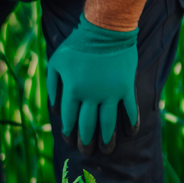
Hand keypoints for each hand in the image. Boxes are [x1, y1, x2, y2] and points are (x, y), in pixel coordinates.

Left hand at [47, 16, 138, 152]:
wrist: (105, 31)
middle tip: (86, 152)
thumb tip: (53, 109)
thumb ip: (52, 86)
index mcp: (72, 91)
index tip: (69, 140)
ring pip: (108, 122)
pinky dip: (131, 123)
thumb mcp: (56, 63)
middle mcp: (91, 95)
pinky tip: (130, 133)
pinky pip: (130, 110)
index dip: (69, 132)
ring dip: (107, 139)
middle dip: (86, 141)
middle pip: (87, 125)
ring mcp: (110, 93)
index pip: (69, 118)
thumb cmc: (77, 46)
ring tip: (106, 151)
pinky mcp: (126, 88)